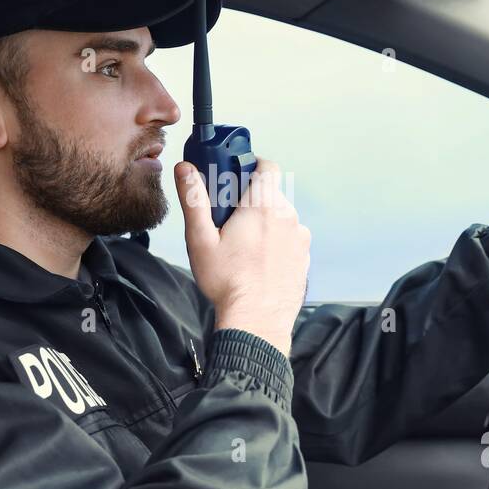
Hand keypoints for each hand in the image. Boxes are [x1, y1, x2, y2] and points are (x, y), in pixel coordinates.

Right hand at [175, 157, 310, 356]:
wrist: (256, 322)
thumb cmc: (227, 282)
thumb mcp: (201, 240)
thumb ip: (194, 200)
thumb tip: (184, 169)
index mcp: (263, 207)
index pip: (268, 167)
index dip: (254, 166)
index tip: (239, 176)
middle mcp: (288, 217)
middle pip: (272, 194)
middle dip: (252, 201)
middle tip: (230, 221)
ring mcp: (300, 239)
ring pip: (282, 218)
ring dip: (266, 223)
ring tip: (244, 247)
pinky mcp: (304, 258)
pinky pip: (291, 239)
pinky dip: (277, 243)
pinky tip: (260, 262)